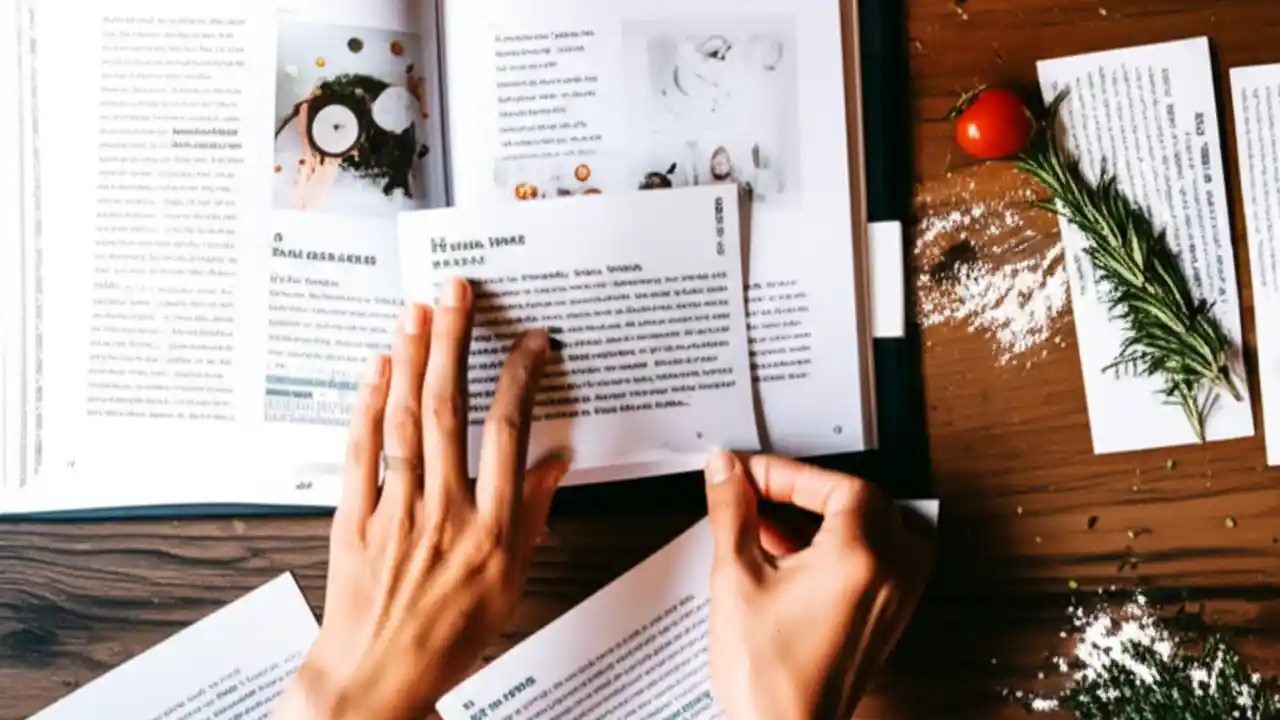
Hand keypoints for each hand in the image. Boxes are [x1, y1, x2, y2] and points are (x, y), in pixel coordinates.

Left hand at [273, 278, 569, 719]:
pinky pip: (361, 451)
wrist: (379, 675)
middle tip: (458, 291)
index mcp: (491, 527)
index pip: (509, 431)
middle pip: (450, 408)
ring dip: (410, 358)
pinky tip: (376, 369)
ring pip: (404, 420)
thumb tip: (555, 463)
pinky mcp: (354, 518)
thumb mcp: (512, 581)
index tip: (529, 340)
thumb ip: (533, 515)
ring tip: (418, 310)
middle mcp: (444, 511)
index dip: (520, 376)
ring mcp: (395, 511)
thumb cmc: (448, 634)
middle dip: (455, 341)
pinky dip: (367, 405)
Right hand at [703, 452, 933, 719]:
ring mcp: (893, 600)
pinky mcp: (884, 620)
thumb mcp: (736, 578)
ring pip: (874, 529)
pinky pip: (876, 561)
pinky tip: (791, 558)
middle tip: (759, 493)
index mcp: (860, 559)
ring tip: (772, 525)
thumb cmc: (767, 677)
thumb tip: (726, 472)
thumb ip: (732, 513)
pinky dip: (840, 547)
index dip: (787, 473)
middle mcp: (890, 576)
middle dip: (805, 490)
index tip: (748, 475)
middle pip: (860, 501)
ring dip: (826, 517)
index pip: (834, 485)